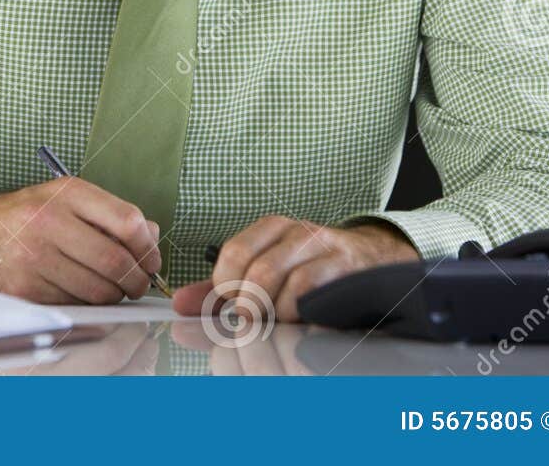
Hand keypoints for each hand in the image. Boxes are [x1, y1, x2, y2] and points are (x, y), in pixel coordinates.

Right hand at [0, 177, 162, 304]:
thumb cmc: (25, 219)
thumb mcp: (65, 200)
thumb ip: (111, 215)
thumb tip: (152, 237)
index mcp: (66, 193)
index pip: (128, 221)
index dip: (149, 248)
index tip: (151, 260)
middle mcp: (50, 222)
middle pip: (116, 262)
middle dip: (137, 281)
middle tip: (138, 285)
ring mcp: (34, 258)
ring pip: (98, 291)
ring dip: (114, 298)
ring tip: (111, 291)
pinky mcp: (25, 289)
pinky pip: (74, 306)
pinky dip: (87, 307)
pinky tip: (82, 295)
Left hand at [172, 216, 418, 322]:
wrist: (369, 264)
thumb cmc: (307, 273)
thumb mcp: (263, 275)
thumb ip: (220, 293)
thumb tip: (179, 306)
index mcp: (272, 229)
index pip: (233, 254)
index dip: (227, 286)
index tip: (234, 304)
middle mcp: (296, 231)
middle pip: (255, 270)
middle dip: (250, 305)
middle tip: (255, 319)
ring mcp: (323, 248)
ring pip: (278, 281)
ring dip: (273, 312)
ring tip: (279, 318)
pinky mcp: (343, 268)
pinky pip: (306, 291)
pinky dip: (295, 313)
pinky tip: (300, 318)